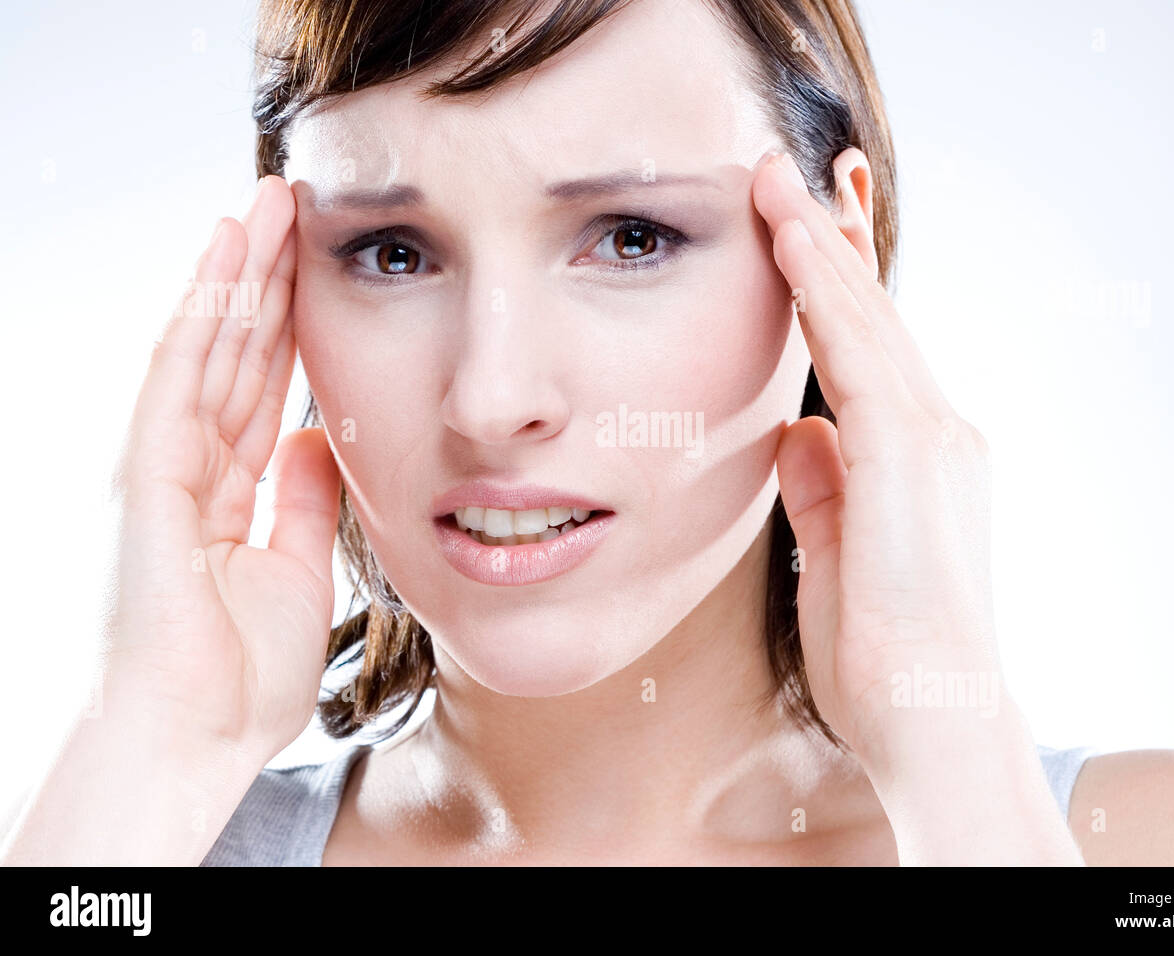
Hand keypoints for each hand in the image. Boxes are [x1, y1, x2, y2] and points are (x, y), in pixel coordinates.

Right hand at [102, 175, 340, 764]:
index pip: (258, 389)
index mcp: (220, 494)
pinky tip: (225, 259)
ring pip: (203, 348)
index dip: (285, 326)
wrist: (192, 742)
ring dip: (236, 273)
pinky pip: (179, 378)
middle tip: (291, 204)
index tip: (315, 266)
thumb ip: (301, 502)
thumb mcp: (294, 571)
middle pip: (230, 354)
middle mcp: (185, 468)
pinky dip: (201, 316)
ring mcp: (159, 467)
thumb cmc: (235, 681)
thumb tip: (319, 442)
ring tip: (264, 202)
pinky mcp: (146, 476)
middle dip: (263, 279)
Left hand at [752, 150, 1081, 863]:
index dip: (832, 288)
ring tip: (776, 182)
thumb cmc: (884, 657)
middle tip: (788, 175)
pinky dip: (826, 293)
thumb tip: (796, 431)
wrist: (930, 722)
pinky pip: (859, 353)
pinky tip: (792, 241)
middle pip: (874, 319)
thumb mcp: (836, 556)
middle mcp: (938, 434)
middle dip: (829, 243)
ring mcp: (934, 440)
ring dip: (820, 246)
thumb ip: (823, 489)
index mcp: (917, 460)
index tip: (800, 234)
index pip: (869, 354)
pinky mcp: (912, 455)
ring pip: (869, 321)